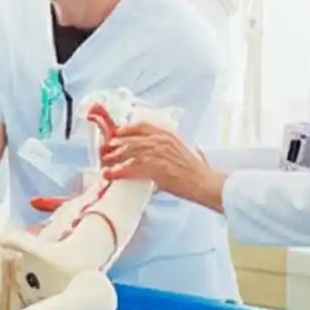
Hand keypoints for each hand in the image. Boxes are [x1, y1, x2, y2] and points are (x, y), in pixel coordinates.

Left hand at [100, 122, 226, 211]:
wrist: (205, 183)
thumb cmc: (196, 171)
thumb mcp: (181, 151)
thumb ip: (166, 150)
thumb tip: (152, 156)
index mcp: (168, 135)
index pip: (142, 126)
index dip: (126, 129)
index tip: (116, 133)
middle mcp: (161, 141)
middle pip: (131, 140)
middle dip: (116, 145)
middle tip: (105, 151)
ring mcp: (158, 154)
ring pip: (129, 153)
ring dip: (114, 159)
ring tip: (104, 164)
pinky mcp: (156, 169)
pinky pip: (132, 169)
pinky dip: (119, 172)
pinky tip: (111, 175)